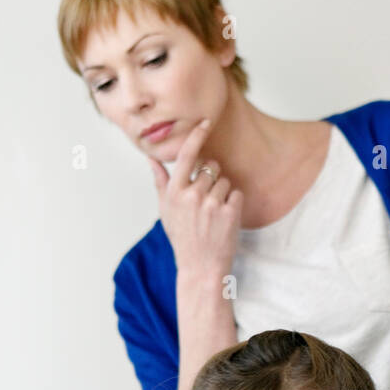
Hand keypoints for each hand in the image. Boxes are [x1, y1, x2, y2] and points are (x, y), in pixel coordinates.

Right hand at [147, 118, 242, 274]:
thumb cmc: (182, 238)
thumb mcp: (166, 210)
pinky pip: (237, 194)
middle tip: (206, 200)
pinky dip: (234, 204)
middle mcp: (193, 195)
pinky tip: (224, 219)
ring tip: (214, 214)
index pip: (188, 155)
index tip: (206, 122)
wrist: (201, 267)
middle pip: (211, 167)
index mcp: (175, 192)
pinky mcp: (230, 213)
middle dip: (212, 178)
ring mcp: (212, 204)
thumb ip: (160, 182)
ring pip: (226, 181)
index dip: (197, 135)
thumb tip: (152, 159)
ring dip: (223, 193)